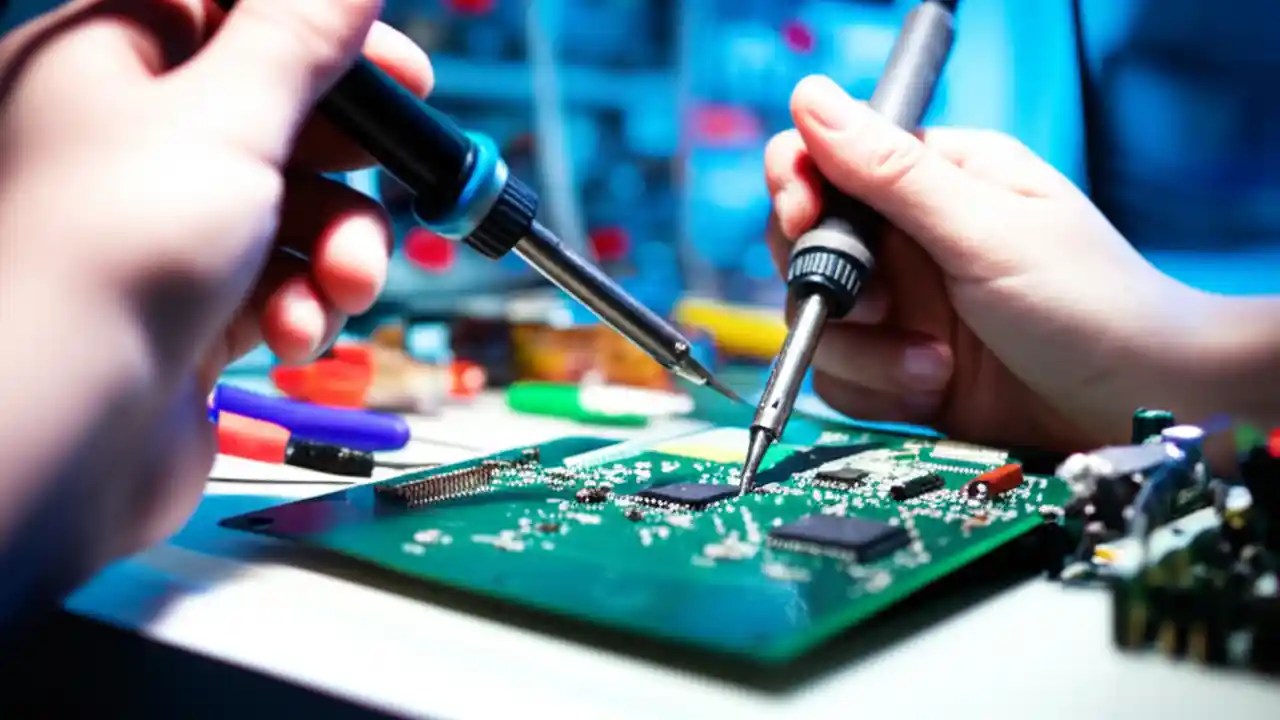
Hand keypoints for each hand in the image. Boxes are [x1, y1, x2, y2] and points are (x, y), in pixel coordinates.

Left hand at [0, 0, 429, 597]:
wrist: (58, 438)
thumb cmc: (111, 258)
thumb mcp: (228, 118)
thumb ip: (302, 35)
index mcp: (105, 63)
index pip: (231, 13)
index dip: (324, 38)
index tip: (403, 73)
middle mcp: (126, 141)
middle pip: (279, 117)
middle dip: (351, 167)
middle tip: (403, 180)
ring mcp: (160, 229)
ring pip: (293, 210)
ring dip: (339, 249)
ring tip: (342, 285)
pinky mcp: (191, 306)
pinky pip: (278, 280)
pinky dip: (302, 303)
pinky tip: (294, 333)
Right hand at [765, 75, 1227, 453]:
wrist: (1144, 409)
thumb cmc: (1090, 303)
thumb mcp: (985, 230)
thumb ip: (890, 172)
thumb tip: (809, 96)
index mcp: (933, 180)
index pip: (825, 160)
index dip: (797, 186)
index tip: (804, 219)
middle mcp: (908, 240)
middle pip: (806, 245)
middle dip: (832, 284)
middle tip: (885, 305)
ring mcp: (903, 308)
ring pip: (819, 322)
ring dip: (869, 353)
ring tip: (937, 365)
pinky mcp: (901, 369)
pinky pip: (844, 377)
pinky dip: (881, 390)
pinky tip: (936, 390)